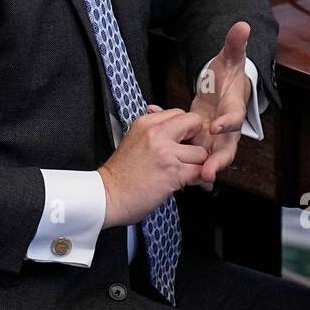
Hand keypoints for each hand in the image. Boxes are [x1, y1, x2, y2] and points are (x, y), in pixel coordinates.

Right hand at [97, 107, 206, 227]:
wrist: (108, 196)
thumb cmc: (120, 173)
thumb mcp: (133, 140)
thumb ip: (153, 131)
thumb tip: (173, 127)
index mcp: (146, 123)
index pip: (179, 113)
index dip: (185, 128)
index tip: (182, 141)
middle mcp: (156, 133)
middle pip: (194, 123)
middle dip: (196, 140)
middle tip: (190, 154)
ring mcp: (166, 152)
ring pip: (201, 152)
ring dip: (198, 164)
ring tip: (190, 173)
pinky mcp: (173, 173)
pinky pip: (200, 171)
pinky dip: (200, 180)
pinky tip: (193, 183)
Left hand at [188, 21, 251, 190]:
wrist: (222, 87)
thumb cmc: (229, 73)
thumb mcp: (232, 57)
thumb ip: (236, 43)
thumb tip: (243, 25)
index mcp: (234, 109)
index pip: (233, 118)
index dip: (226, 123)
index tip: (216, 125)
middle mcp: (225, 128)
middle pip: (224, 150)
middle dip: (215, 162)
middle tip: (205, 174)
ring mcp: (211, 137)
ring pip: (206, 158)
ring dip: (194, 167)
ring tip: (184, 178)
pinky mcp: (197, 140)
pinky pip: (187, 148)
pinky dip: (174, 148)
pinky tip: (158, 147)